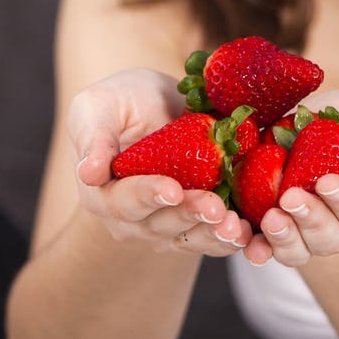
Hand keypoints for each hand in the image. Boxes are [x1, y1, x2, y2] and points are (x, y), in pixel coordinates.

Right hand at [67, 68, 252, 255]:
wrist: (156, 103)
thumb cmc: (121, 100)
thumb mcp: (98, 107)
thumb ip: (94, 137)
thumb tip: (89, 172)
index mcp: (102, 192)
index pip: (125, 200)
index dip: (149, 196)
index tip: (172, 188)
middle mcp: (132, 218)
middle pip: (162, 223)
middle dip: (190, 215)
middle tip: (215, 207)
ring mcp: (164, 223)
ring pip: (189, 237)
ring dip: (214, 234)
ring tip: (236, 227)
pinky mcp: (194, 221)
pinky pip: (211, 236)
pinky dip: (230, 238)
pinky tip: (249, 233)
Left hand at [243, 88, 338, 266]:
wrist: (310, 122)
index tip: (326, 182)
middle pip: (332, 238)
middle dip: (311, 219)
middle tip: (291, 198)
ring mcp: (308, 232)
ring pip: (302, 250)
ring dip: (286, 238)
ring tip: (270, 219)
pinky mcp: (279, 229)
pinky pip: (270, 249)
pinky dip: (260, 249)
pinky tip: (251, 244)